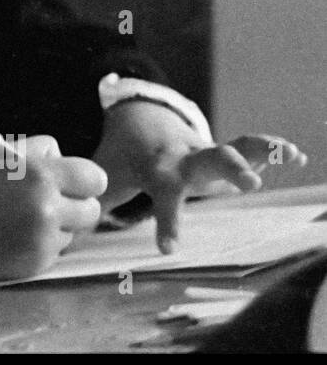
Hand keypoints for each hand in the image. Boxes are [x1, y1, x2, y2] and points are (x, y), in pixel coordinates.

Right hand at [0, 135, 106, 282]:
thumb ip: (37, 152)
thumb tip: (65, 158)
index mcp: (38, 174)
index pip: (94, 178)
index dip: (84, 180)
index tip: (75, 183)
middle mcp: (45, 208)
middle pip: (91, 209)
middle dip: (77, 206)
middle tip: (55, 203)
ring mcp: (40, 240)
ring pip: (73, 232)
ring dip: (57, 226)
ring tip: (19, 219)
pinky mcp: (34, 264)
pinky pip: (54, 251)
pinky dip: (39, 245)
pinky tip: (10, 236)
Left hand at [94, 100, 307, 253]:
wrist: (136, 115)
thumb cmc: (122, 156)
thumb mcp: (106, 174)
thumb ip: (95, 199)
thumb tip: (69, 230)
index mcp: (157, 169)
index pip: (162, 199)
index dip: (166, 223)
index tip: (167, 248)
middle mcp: (185, 158)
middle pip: (207, 161)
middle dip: (229, 169)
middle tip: (249, 184)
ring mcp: (206, 151)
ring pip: (234, 147)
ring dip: (260, 151)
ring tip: (288, 154)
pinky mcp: (222, 148)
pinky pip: (250, 145)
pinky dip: (271, 148)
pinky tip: (296, 154)